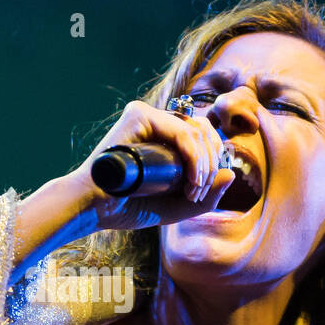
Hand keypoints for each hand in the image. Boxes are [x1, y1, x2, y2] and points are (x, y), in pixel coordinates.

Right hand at [65, 99, 236, 231]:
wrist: (94, 208)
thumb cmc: (128, 207)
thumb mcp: (176, 207)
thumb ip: (205, 197)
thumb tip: (230, 172)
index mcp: (165, 136)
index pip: (204, 135)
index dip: (214, 160)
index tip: (201, 192)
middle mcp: (158, 121)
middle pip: (205, 130)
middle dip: (211, 164)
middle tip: (197, 193)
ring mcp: (148, 116)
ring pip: (197, 131)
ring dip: (204, 165)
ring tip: (193, 191)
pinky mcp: (139, 116)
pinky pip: (181, 131)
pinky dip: (194, 157)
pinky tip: (191, 179)